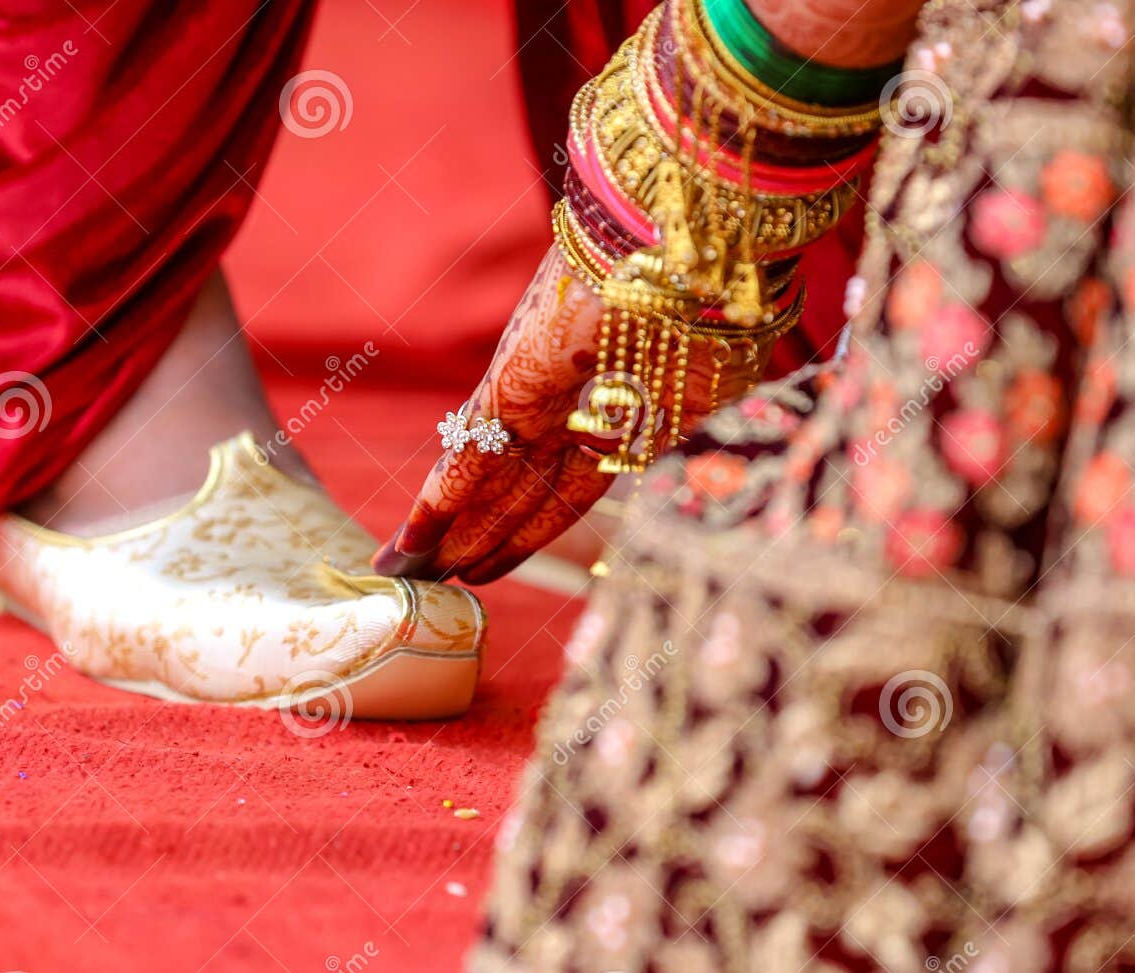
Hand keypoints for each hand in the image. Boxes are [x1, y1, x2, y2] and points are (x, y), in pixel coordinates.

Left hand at [373, 244, 723, 583]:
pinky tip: (416, 539)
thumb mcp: (708, 400)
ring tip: (409, 572)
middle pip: (519, 489)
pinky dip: (444, 495)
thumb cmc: (725, 310)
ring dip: (449, 529)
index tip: (487, 569)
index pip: (567, 491)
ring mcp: (544, 386)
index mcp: (624, 411)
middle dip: (475, 538)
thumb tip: (661, 495)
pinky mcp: (519, 374)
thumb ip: (671, 449)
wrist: (702, 230)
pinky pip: (477, 448)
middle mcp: (572, 402)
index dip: (529, 533)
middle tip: (431, 580)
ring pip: (489, 476)